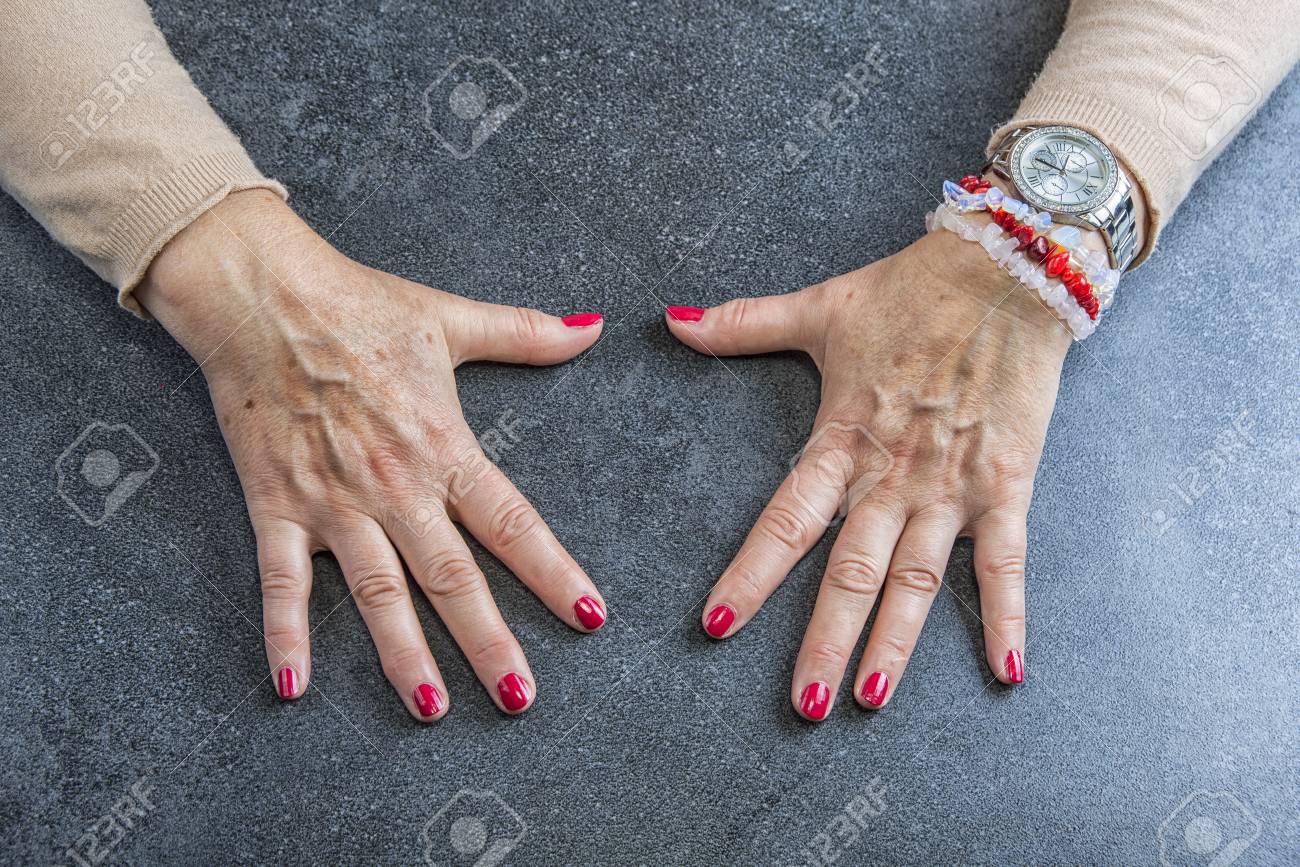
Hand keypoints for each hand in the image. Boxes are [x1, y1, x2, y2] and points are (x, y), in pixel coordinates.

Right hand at [136, 191, 607, 719]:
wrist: (262, 295)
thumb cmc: (359, 306)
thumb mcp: (450, 318)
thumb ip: (526, 334)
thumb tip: (592, 326)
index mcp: (444, 447)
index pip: (514, 523)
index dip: (555, 573)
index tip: (591, 618)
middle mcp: (396, 486)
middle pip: (453, 578)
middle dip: (491, 641)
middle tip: (521, 698)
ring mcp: (335, 501)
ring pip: (377, 594)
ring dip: (405, 655)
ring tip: (434, 708)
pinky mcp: (276, 505)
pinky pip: (281, 580)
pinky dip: (286, 632)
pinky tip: (294, 687)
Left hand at [666, 220, 1072, 718]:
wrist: (1008, 266)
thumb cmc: (909, 289)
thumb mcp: (821, 306)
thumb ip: (743, 323)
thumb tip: (673, 322)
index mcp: (842, 437)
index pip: (785, 520)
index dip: (751, 575)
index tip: (717, 627)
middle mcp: (893, 473)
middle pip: (851, 570)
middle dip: (823, 639)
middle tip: (801, 702)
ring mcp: (952, 484)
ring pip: (918, 579)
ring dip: (895, 644)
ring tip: (870, 700)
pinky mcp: (1008, 482)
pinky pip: (1007, 561)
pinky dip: (1007, 616)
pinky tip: (1006, 672)